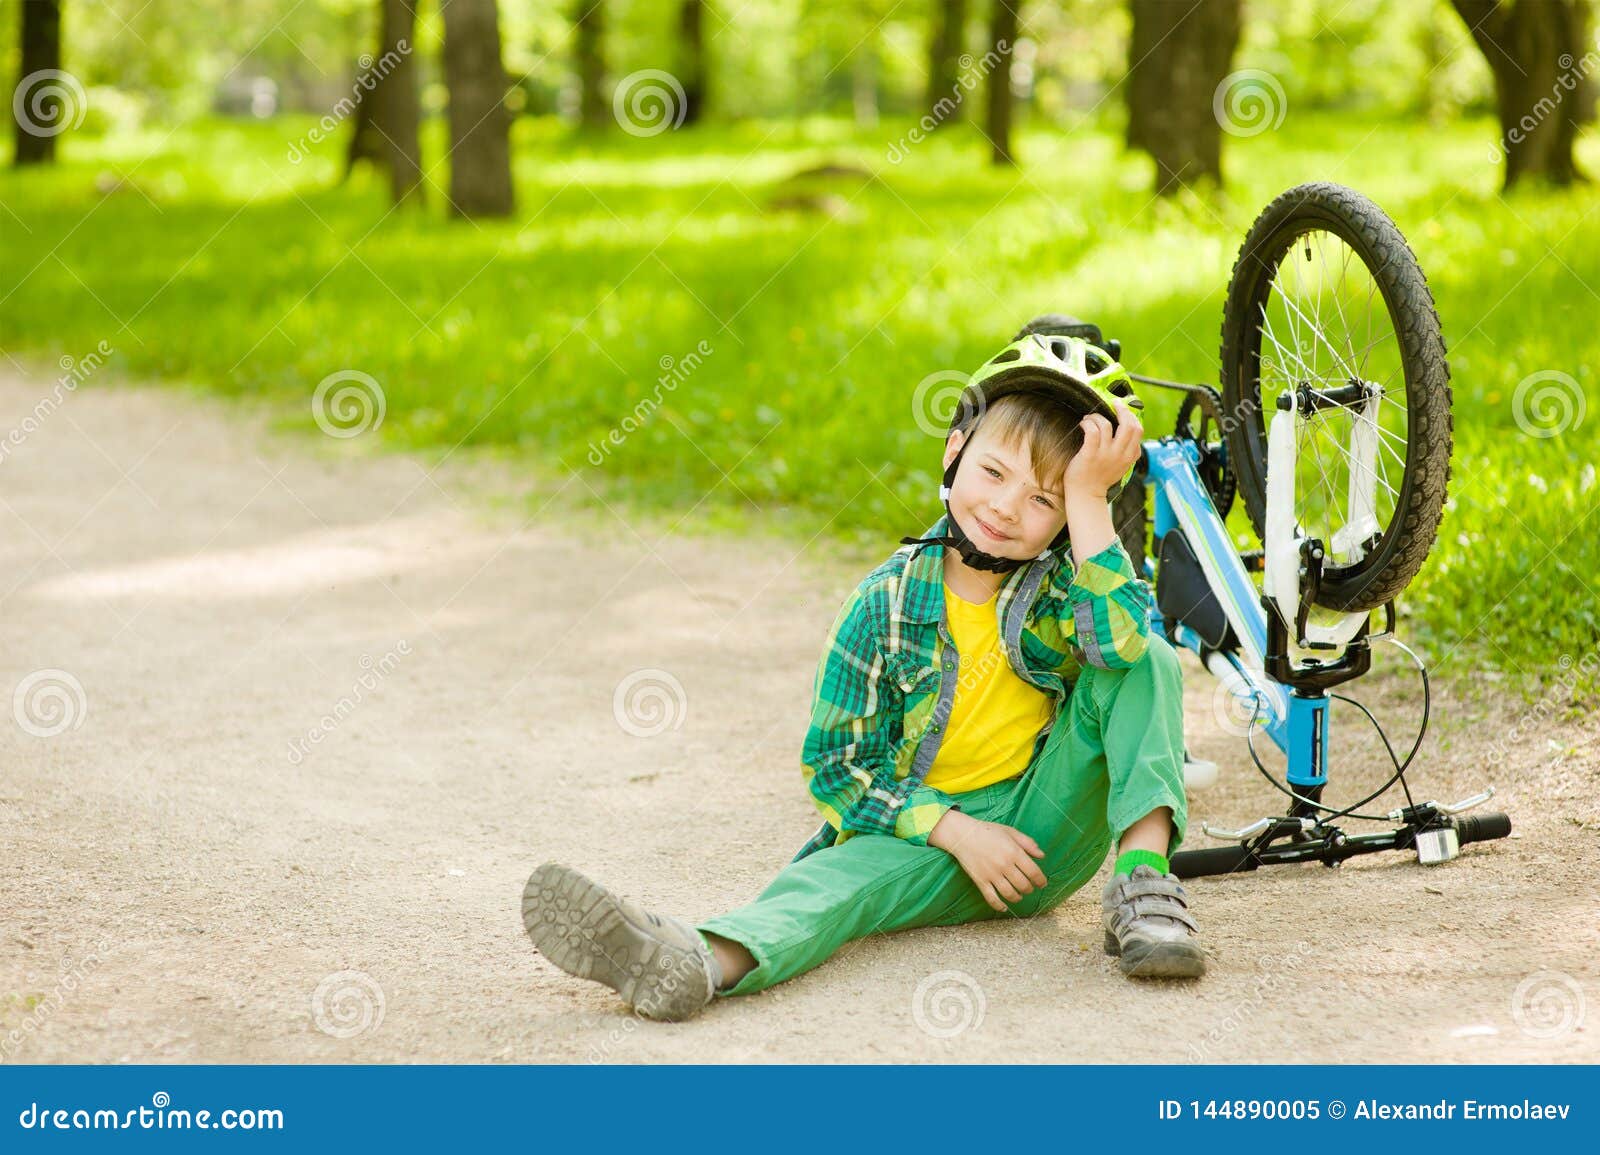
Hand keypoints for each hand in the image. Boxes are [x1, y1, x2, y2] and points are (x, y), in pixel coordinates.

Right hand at [928, 810, 1047, 911]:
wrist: (962, 834)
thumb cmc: (988, 831)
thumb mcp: (1010, 832)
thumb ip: (1028, 843)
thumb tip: (1042, 856)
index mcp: (1014, 852)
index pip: (1034, 872)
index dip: (1041, 881)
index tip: (1042, 883)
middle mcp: (1004, 865)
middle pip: (1023, 885)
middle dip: (1029, 889)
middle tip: (1029, 888)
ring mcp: (991, 874)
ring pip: (1010, 894)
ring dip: (1017, 897)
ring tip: (1019, 895)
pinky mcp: (980, 880)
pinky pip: (991, 898)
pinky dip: (999, 905)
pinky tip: (1004, 907)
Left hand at [1063, 398, 1142, 499]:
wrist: (1086, 495)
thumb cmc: (1100, 478)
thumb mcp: (1122, 466)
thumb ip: (1129, 451)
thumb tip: (1131, 432)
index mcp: (1130, 456)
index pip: (1138, 430)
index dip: (1132, 415)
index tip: (1123, 409)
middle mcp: (1120, 454)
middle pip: (1129, 425)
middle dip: (1121, 410)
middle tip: (1113, 404)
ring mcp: (1105, 455)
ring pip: (1107, 425)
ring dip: (1097, 417)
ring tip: (1090, 418)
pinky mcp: (1090, 455)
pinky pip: (1092, 431)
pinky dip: (1088, 423)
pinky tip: (1084, 424)